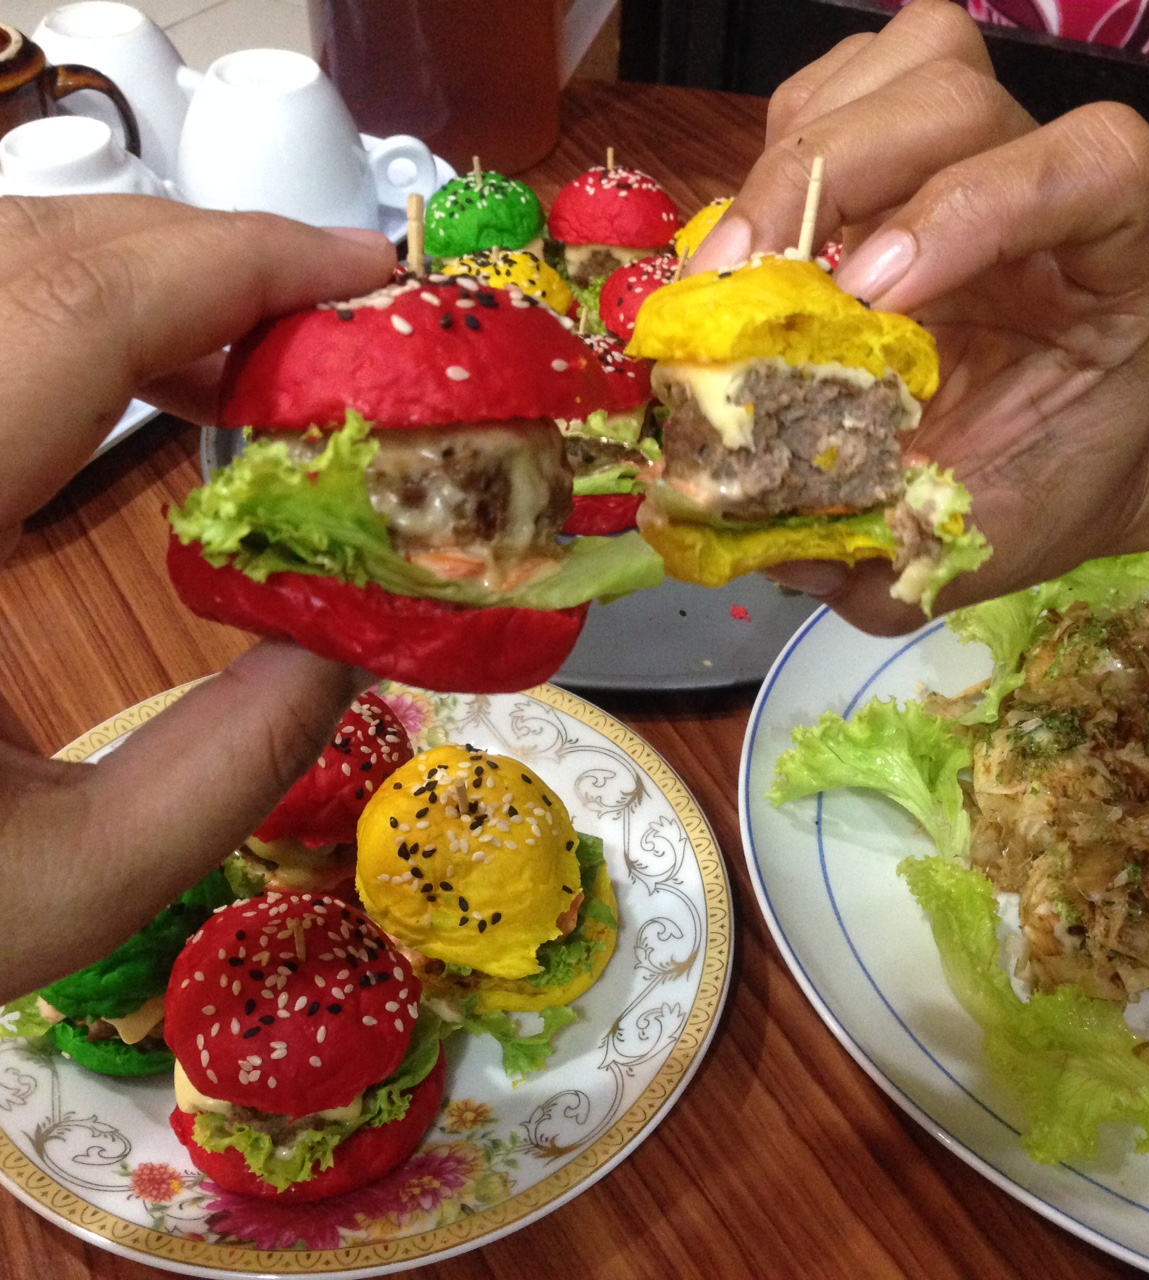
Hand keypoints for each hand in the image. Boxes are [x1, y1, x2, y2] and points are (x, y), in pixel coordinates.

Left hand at [0, 196, 395, 998]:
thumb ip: (241, 756)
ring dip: (144, 283)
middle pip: (30, 255)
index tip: (370, 275)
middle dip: (208, 258)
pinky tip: (154, 382)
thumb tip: (364, 640)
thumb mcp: (77, 876)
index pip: (76, 310)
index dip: (239, 263)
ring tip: (264, 355)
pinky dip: (79, 321)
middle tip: (342, 318)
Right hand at [691, 0, 1148, 632]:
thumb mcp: (982, 545)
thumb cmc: (1035, 492)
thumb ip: (901, 558)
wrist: (1055, 458)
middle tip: (748, 281)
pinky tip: (753, 237)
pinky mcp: (903, 168)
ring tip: (741, 260)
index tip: (870, 301)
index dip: (975, 207)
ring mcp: (975, 160)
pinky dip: (777, 145)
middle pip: (955, 95)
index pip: (1096, 166)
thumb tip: (782, 553)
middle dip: (834, 172)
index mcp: (1120, 274)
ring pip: (899, 67)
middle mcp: (1050, 193)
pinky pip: (838, 93)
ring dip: (798, 148)